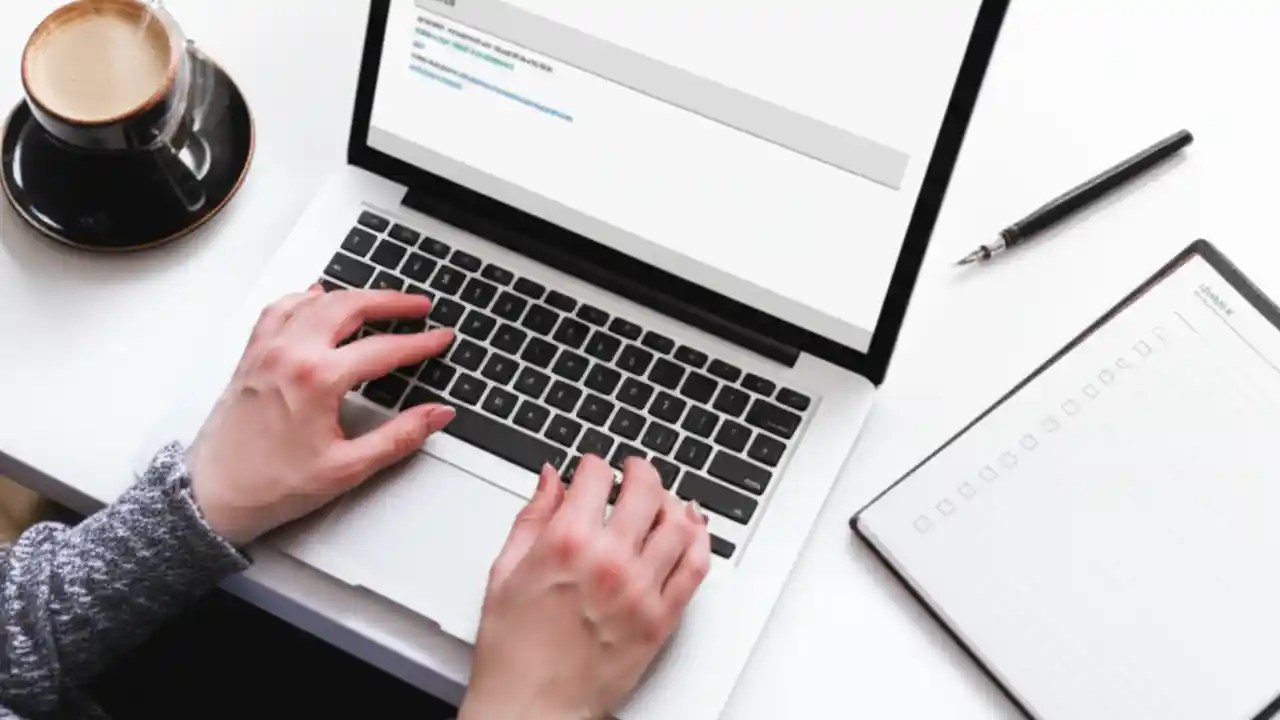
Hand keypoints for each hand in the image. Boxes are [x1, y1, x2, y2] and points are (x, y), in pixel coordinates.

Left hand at [186, 285, 455, 545]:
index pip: (383, 349)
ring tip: (378, 299)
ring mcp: (267, 351)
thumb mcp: (347, 469)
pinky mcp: (251, 358)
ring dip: (352, 295)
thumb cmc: (269, 486)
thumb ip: (399, 437)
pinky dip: (304, 299)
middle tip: (418, 305)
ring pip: (315, 302)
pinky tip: (317, 298)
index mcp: (317, 380)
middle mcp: (290, 355)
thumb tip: (435, 415)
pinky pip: (279, 311)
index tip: (440, 338)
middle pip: (349, 307)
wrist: (212, 497)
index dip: (419, 343)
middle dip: (390, 301)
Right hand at [460, 455, 711, 719]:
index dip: (594, 465)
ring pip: (678, 523)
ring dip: (671, 502)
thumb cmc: (513, 649)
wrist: (532, 706)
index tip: (593, 468)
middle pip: (646, 489)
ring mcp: (641, 589)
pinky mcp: (662, 618)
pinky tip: (690, 532)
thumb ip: (533, 517)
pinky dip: (699, 541)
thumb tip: (550, 479)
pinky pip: (695, 567)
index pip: (597, 476)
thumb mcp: (506, 571)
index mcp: (566, 542)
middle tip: (634, 472)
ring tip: (661, 501)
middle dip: (640, 471)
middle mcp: (609, 560)